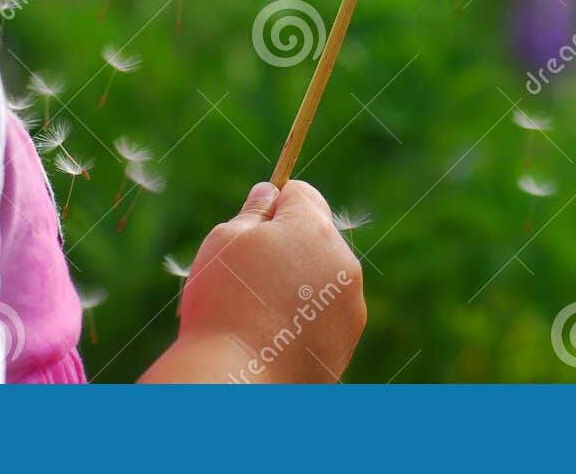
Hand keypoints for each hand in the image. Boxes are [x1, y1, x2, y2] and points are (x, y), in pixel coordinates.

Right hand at [141, 180, 365, 382]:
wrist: (237, 382)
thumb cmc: (224, 303)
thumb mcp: (226, 240)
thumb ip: (254, 210)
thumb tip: (271, 192)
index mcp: (316, 228)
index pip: (302, 194)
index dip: (272, 207)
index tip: (250, 233)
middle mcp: (344, 264)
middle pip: (316, 237)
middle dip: (287, 247)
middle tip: (247, 279)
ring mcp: (350, 307)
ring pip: (321, 280)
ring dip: (297, 286)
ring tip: (257, 314)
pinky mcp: (346, 344)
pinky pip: (324, 319)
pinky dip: (303, 322)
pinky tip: (272, 339)